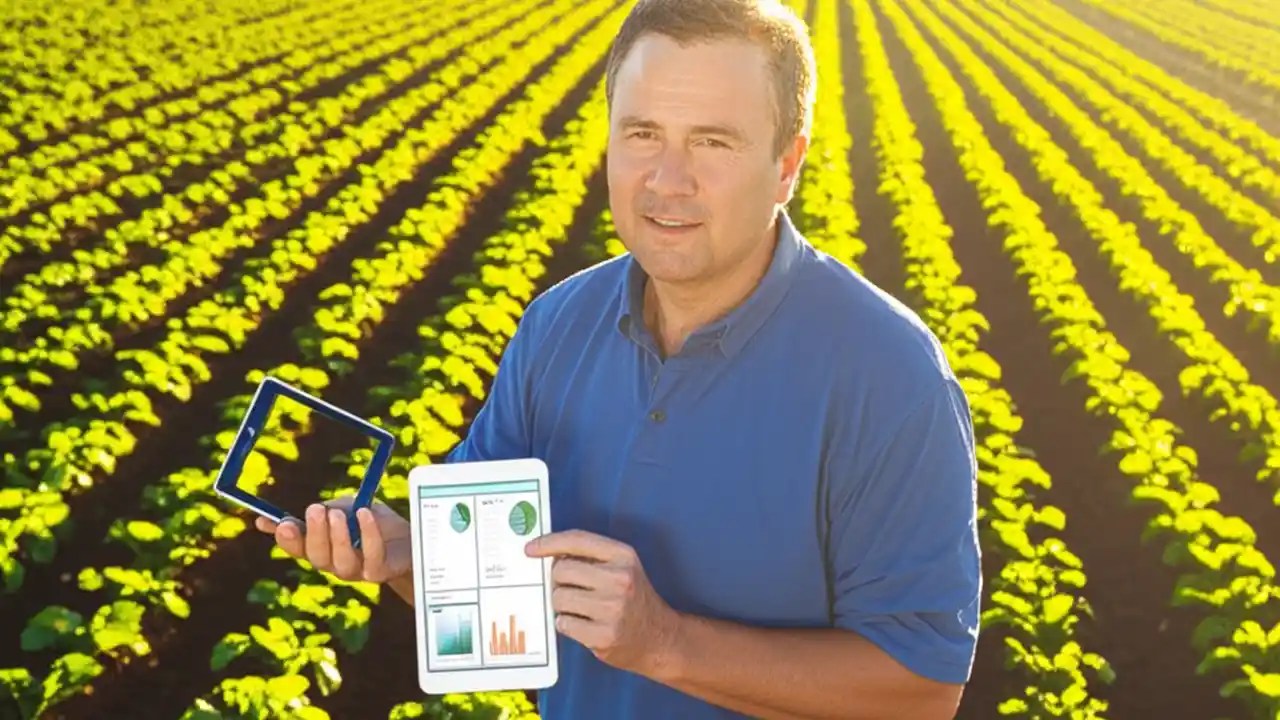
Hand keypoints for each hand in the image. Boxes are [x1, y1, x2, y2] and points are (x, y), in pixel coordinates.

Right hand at [254, 496, 411, 583]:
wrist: (413, 536)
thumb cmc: (376, 522)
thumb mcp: (349, 507)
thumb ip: (326, 510)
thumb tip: (288, 513)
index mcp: (323, 548)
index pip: (298, 547)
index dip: (285, 538)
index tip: (278, 523)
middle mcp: (335, 564)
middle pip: (316, 558)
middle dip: (313, 535)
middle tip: (314, 510)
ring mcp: (357, 571)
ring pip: (340, 563)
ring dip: (337, 538)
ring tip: (339, 514)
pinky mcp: (380, 572)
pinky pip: (372, 557)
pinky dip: (368, 534)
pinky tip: (366, 514)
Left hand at [525, 529, 682, 677]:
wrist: (659, 638)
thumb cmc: (634, 599)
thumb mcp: (623, 567)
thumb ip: (591, 557)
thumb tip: (547, 553)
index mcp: (623, 556)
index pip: (577, 540)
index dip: (549, 542)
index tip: (530, 549)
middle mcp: (619, 579)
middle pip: (561, 570)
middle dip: (559, 581)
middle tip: (571, 590)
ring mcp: (612, 609)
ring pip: (558, 598)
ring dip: (562, 605)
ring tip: (582, 610)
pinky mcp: (603, 635)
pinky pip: (563, 623)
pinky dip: (567, 624)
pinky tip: (585, 625)